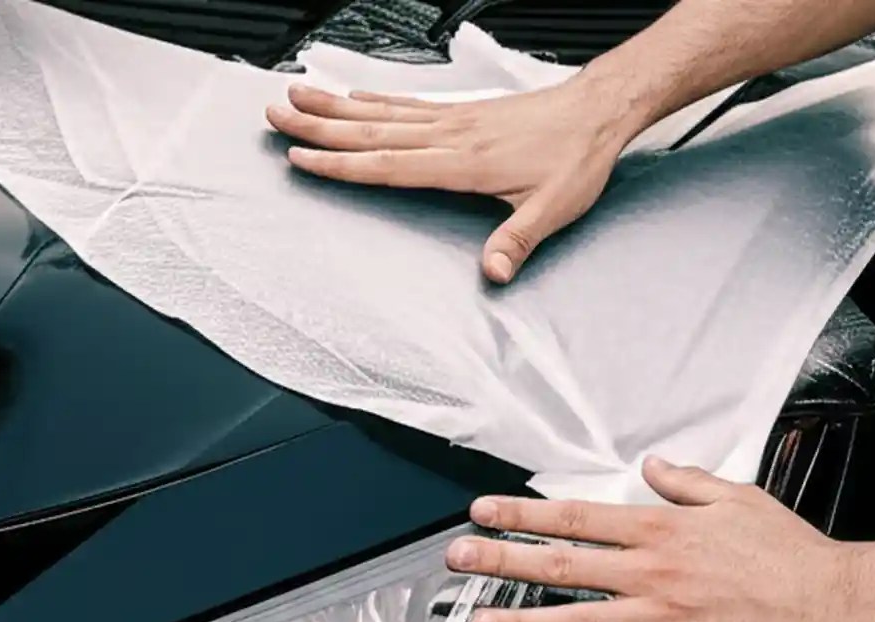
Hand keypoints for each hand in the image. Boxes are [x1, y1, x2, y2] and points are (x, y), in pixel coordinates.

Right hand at [264, 78, 638, 282]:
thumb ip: (518, 240)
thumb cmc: (576, 158)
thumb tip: (493, 272)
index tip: (303, 156)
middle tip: (277, 115)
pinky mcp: (461, 112)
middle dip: (319, 126)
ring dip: (335, 106)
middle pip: (370, 132)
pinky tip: (353, 97)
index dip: (341, 163)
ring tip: (297, 96)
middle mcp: (449, 135)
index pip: (387, 165)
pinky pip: (405, 104)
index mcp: (462, 162)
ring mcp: (452, 120)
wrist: (598, 110)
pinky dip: (373, 100)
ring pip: (380, 113)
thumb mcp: (554, 208)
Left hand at [445, 456, 860, 621]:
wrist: (831, 600)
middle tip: (462, 558)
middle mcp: (652, 574)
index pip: (575, 518)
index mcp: (659, 531)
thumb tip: (649, 466)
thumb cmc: (785, 550)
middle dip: (504, 560)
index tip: (486, 511)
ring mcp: (663, 620)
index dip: (523, 514)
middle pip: (563, 566)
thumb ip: (683, 480)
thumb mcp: (732, 495)